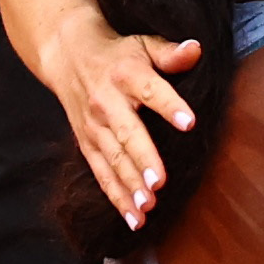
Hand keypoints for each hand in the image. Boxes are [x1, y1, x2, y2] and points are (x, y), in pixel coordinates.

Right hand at [40, 8, 201, 222]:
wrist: (66, 54)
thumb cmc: (118, 53)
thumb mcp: (143, 44)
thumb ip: (169, 53)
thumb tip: (196, 49)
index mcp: (126, 74)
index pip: (150, 90)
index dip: (169, 105)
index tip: (188, 122)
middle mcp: (107, 102)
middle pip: (127, 133)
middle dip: (142, 159)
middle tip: (159, 183)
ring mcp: (95, 126)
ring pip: (112, 159)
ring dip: (129, 185)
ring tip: (147, 207)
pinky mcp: (88, 144)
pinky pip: (101, 174)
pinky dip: (116, 198)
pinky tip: (134, 219)